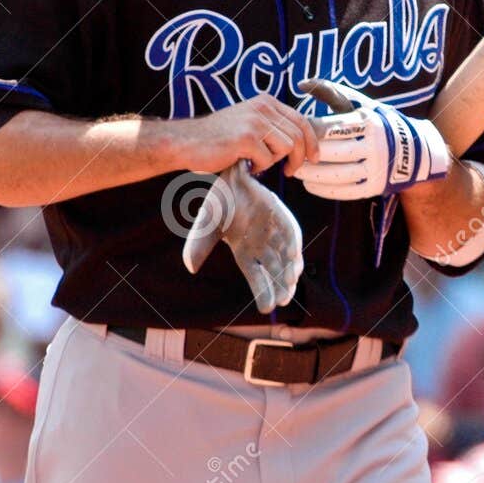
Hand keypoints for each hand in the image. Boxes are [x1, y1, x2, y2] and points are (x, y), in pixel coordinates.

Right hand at [173, 95, 318, 175]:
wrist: (186, 141)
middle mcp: (262, 107)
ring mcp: (254, 122)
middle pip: (298, 136)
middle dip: (299, 157)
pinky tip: (246, 165)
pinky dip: (259, 167)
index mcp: (266, 101)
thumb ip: (272, 126)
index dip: (311, 141)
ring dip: (275, 161)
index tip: (313, 157)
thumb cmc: (218, 137)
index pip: (301, 120)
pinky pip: (267, 159)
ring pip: (286, 147)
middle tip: (291, 171)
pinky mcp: (246, 138)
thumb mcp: (249, 122)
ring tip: (258, 163)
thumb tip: (301, 143)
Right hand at [182, 162, 302, 311]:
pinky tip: (292, 257)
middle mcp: (263, 245)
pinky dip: (291, 245)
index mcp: (245, 252)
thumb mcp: (207, 227)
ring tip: (289, 283)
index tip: (266, 308)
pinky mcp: (281, 216)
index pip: (256, 277)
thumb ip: (199, 246)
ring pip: (285, 256)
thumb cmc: (219, 202)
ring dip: (288, 269)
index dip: (262, 293)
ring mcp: (273, 231)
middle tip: (282, 301)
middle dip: (279, 286)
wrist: (229, 174)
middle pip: (274, 271)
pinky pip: (289, 233)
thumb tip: (191, 268)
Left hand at [293, 78, 449, 199]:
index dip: (308, 131)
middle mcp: (375, 145)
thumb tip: (301, 84)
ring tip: (297, 171)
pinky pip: (346, 191)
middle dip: (306, 154)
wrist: (414, 151)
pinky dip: (325, 189)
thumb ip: (331, 91)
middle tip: (289, 154)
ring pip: (337, 174)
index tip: (294, 132)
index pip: (330, 127)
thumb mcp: (360, 103)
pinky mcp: (375, 186)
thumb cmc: (378, 122)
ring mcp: (377, 167)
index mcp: (369, 121)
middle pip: (331, 152)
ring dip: (312, 174)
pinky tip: (310, 185)